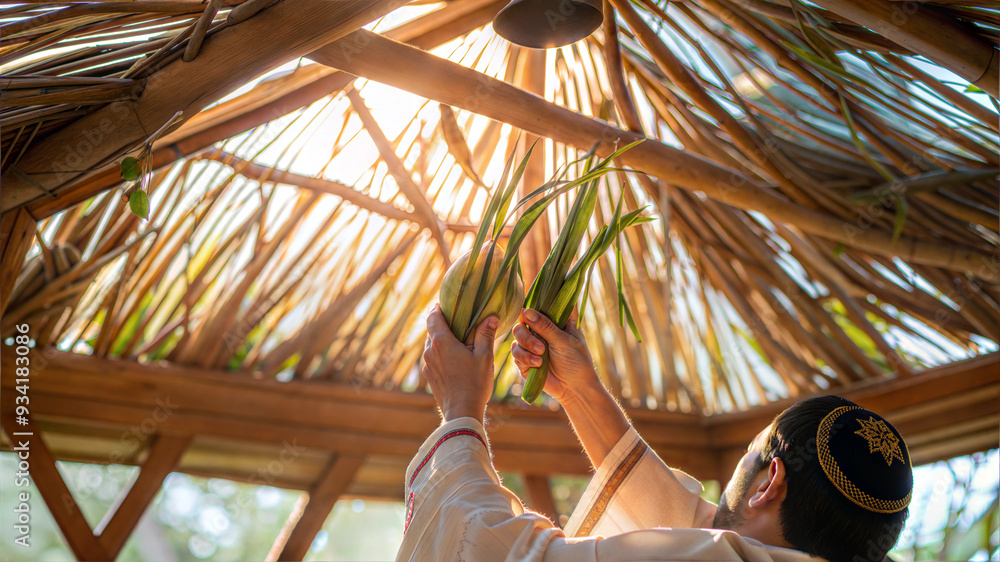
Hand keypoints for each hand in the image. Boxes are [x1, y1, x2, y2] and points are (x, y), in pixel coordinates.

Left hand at [422, 303, 498, 421]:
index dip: (438, 308)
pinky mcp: (429, 377)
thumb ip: (486, 334)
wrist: (462, 413)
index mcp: (441, 342)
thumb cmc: (475, 384)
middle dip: (442, 324)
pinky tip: (454, 358)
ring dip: (441, 340)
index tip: (445, 303)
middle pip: (432, 330)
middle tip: (456, 320)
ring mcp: (427, 365)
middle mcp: (430, 351)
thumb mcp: (485, 356)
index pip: (433, 317)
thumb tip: (491, 316)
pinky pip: (432, 358)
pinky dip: (440, 353)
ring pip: (431, 345)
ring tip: (456, 340)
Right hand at [511, 308, 598, 404]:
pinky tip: (537, 364)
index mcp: (554, 321)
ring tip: (540, 358)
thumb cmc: (576, 361)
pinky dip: (525, 358)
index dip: (534, 306)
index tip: (530, 312)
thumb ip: (546, 326)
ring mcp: (531, 345)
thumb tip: (526, 311)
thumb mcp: (565, 341)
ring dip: (526, 346)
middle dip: (527, 333)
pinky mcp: (524, 360)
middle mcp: (541, 330)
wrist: (574, 388)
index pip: (541, 306)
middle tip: (540, 347)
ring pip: (516, 336)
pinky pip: (516, 354)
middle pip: (523, 321)